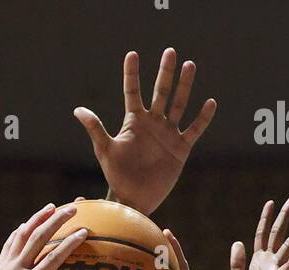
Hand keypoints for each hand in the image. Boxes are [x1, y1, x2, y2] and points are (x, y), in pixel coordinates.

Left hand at [0, 203, 96, 269]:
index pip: (52, 259)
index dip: (69, 244)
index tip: (83, 231)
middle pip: (36, 238)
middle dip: (55, 221)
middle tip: (71, 209)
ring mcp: (5, 267)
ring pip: (21, 235)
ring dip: (36, 219)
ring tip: (51, 207)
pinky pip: (10, 243)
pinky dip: (20, 231)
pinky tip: (29, 223)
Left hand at [74, 49, 215, 216]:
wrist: (134, 199)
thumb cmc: (117, 175)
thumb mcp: (106, 150)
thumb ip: (96, 128)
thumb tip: (78, 110)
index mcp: (134, 121)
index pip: (133, 92)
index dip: (132, 74)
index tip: (132, 55)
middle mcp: (152, 123)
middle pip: (160, 92)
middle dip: (165, 72)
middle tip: (170, 52)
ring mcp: (168, 134)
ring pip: (179, 104)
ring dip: (184, 86)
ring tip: (190, 66)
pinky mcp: (180, 148)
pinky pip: (194, 130)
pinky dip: (203, 118)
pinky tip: (210, 102)